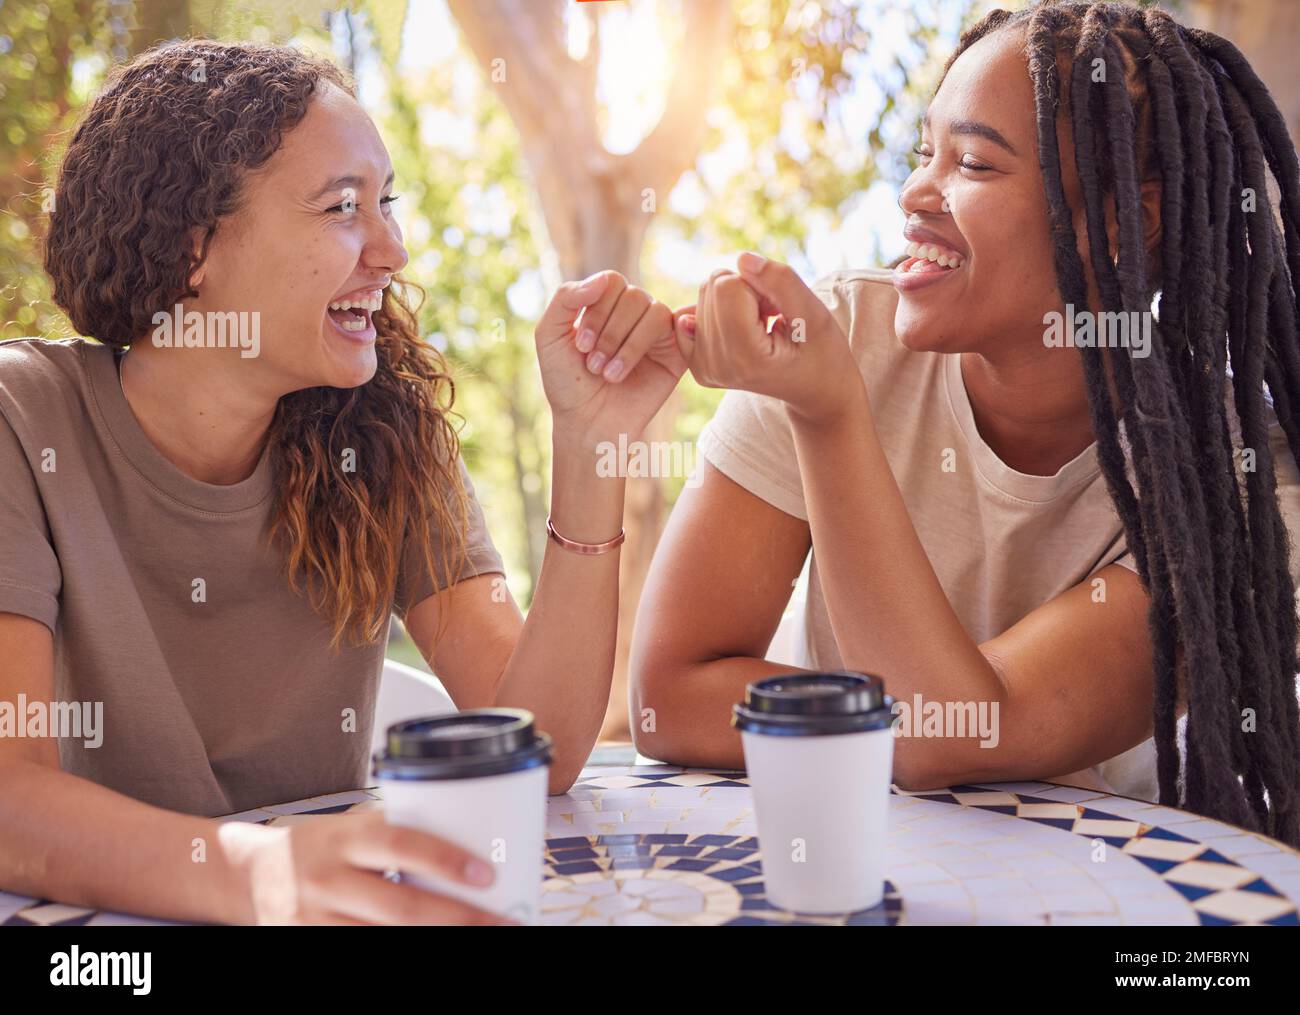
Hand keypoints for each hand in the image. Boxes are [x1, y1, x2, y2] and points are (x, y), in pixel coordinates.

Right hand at [227, 809, 513, 924]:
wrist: (248, 877)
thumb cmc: (317, 846)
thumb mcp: (349, 828)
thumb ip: (394, 831)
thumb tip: (465, 829)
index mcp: (346, 840)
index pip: (401, 846)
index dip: (445, 860)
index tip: (486, 874)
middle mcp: (331, 881)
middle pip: (403, 907)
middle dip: (459, 918)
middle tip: (503, 921)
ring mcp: (319, 921)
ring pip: (387, 939)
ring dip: (440, 940)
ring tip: (483, 934)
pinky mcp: (312, 945)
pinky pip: (366, 953)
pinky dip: (405, 952)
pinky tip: (438, 946)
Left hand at [535, 271, 688, 444]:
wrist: (587, 423)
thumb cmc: (567, 382)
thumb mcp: (550, 335)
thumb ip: (566, 298)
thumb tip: (605, 279)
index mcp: (606, 303)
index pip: (612, 281)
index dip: (597, 311)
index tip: (581, 346)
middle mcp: (633, 313)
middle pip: (633, 295)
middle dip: (610, 332)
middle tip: (593, 365)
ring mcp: (656, 332)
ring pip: (654, 312)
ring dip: (627, 345)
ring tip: (609, 375)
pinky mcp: (676, 353)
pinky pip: (677, 329)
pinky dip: (651, 345)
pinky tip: (634, 366)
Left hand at [674, 253, 861, 424]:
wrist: (814, 391)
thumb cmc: (821, 352)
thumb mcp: (814, 314)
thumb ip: (781, 283)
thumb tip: (742, 258)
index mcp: (746, 357)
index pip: (728, 286)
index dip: (759, 286)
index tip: (778, 310)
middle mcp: (716, 366)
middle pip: (712, 288)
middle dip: (746, 291)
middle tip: (771, 317)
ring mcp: (703, 369)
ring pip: (704, 295)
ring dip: (736, 301)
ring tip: (762, 326)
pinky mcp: (697, 365)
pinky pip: (690, 313)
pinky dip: (717, 311)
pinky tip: (740, 329)